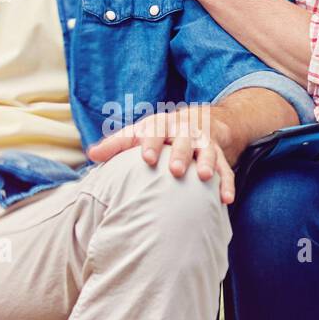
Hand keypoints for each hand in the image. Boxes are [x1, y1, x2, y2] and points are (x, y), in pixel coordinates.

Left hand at [86, 105, 234, 203]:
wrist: (201, 120)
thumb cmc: (160, 132)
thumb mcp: (139, 133)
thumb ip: (117, 144)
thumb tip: (91, 155)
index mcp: (162, 124)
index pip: (155, 131)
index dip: (151, 143)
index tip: (146, 158)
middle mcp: (184, 130)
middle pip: (183, 139)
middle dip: (180, 153)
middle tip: (175, 170)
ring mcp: (204, 142)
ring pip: (207, 151)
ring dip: (207, 163)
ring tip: (204, 178)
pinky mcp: (219, 155)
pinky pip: (225, 169)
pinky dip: (227, 183)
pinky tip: (226, 199)